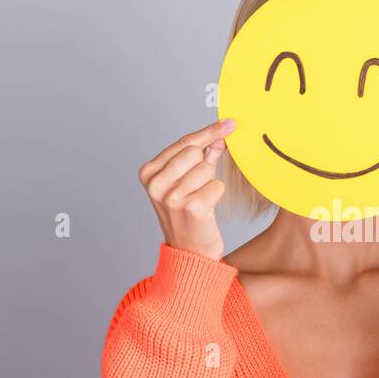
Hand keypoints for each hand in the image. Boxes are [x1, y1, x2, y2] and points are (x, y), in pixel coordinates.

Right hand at [138, 119, 234, 260]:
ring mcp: (171, 197)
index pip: (184, 143)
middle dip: (204, 166)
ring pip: (207, 169)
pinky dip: (216, 196)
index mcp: (149, 173)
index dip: (209, 132)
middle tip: (198, 187)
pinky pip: (217, 185)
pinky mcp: (191, 208)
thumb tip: (220, 136)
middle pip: (195, 152)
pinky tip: (206, 210)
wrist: (189, 254)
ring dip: (210, 184)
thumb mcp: (188, 182)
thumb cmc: (188, 216)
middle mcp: (156, 184)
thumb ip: (202, 157)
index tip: (229, 123)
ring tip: (200, 201)